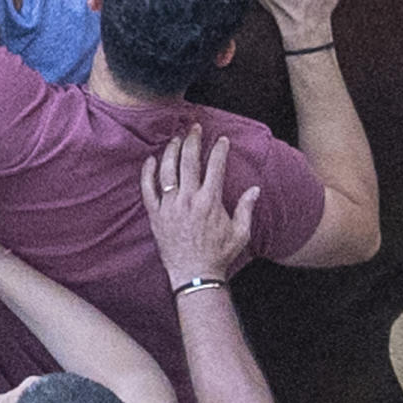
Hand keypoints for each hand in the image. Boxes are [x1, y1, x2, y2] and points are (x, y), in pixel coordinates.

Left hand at [141, 127, 260, 284]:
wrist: (194, 275)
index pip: (215, 167)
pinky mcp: (155, 214)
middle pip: (189, 161)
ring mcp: (170, 206)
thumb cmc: (219, 254)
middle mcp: (188, 200)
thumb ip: (247, 209)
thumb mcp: (241, 233)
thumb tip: (255, 189)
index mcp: (210, 202)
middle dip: (193, 141)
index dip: (219, 150)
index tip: (222, 140)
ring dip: (171, 151)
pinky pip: (147, 189)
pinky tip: (151, 160)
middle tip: (195, 128)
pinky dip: (147, 173)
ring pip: (167, 170)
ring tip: (175, 138)